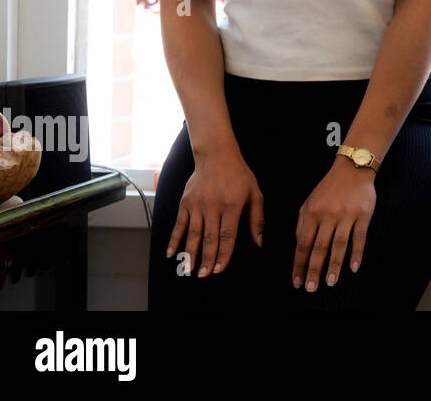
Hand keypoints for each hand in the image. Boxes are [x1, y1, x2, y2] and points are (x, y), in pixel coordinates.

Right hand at [166, 146, 263, 278]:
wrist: (216, 155)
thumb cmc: (239, 174)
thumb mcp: (255, 193)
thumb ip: (257, 218)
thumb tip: (259, 242)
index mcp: (233, 205)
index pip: (228, 235)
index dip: (224, 254)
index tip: (220, 270)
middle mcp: (214, 206)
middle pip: (209, 238)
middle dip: (206, 259)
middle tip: (203, 276)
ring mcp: (197, 204)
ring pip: (193, 234)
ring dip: (190, 254)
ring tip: (188, 270)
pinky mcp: (185, 203)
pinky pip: (179, 224)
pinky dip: (174, 240)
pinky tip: (171, 253)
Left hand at [292, 155, 375, 291]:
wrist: (353, 169)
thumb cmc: (329, 187)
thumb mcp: (309, 202)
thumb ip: (301, 223)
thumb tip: (297, 245)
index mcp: (311, 213)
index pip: (302, 244)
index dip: (299, 264)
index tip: (297, 281)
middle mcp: (327, 215)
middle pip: (319, 248)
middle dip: (313, 270)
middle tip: (311, 288)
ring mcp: (346, 215)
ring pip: (339, 245)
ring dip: (334, 266)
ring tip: (330, 282)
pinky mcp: (363, 215)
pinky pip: (359, 237)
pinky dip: (356, 253)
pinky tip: (353, 267)